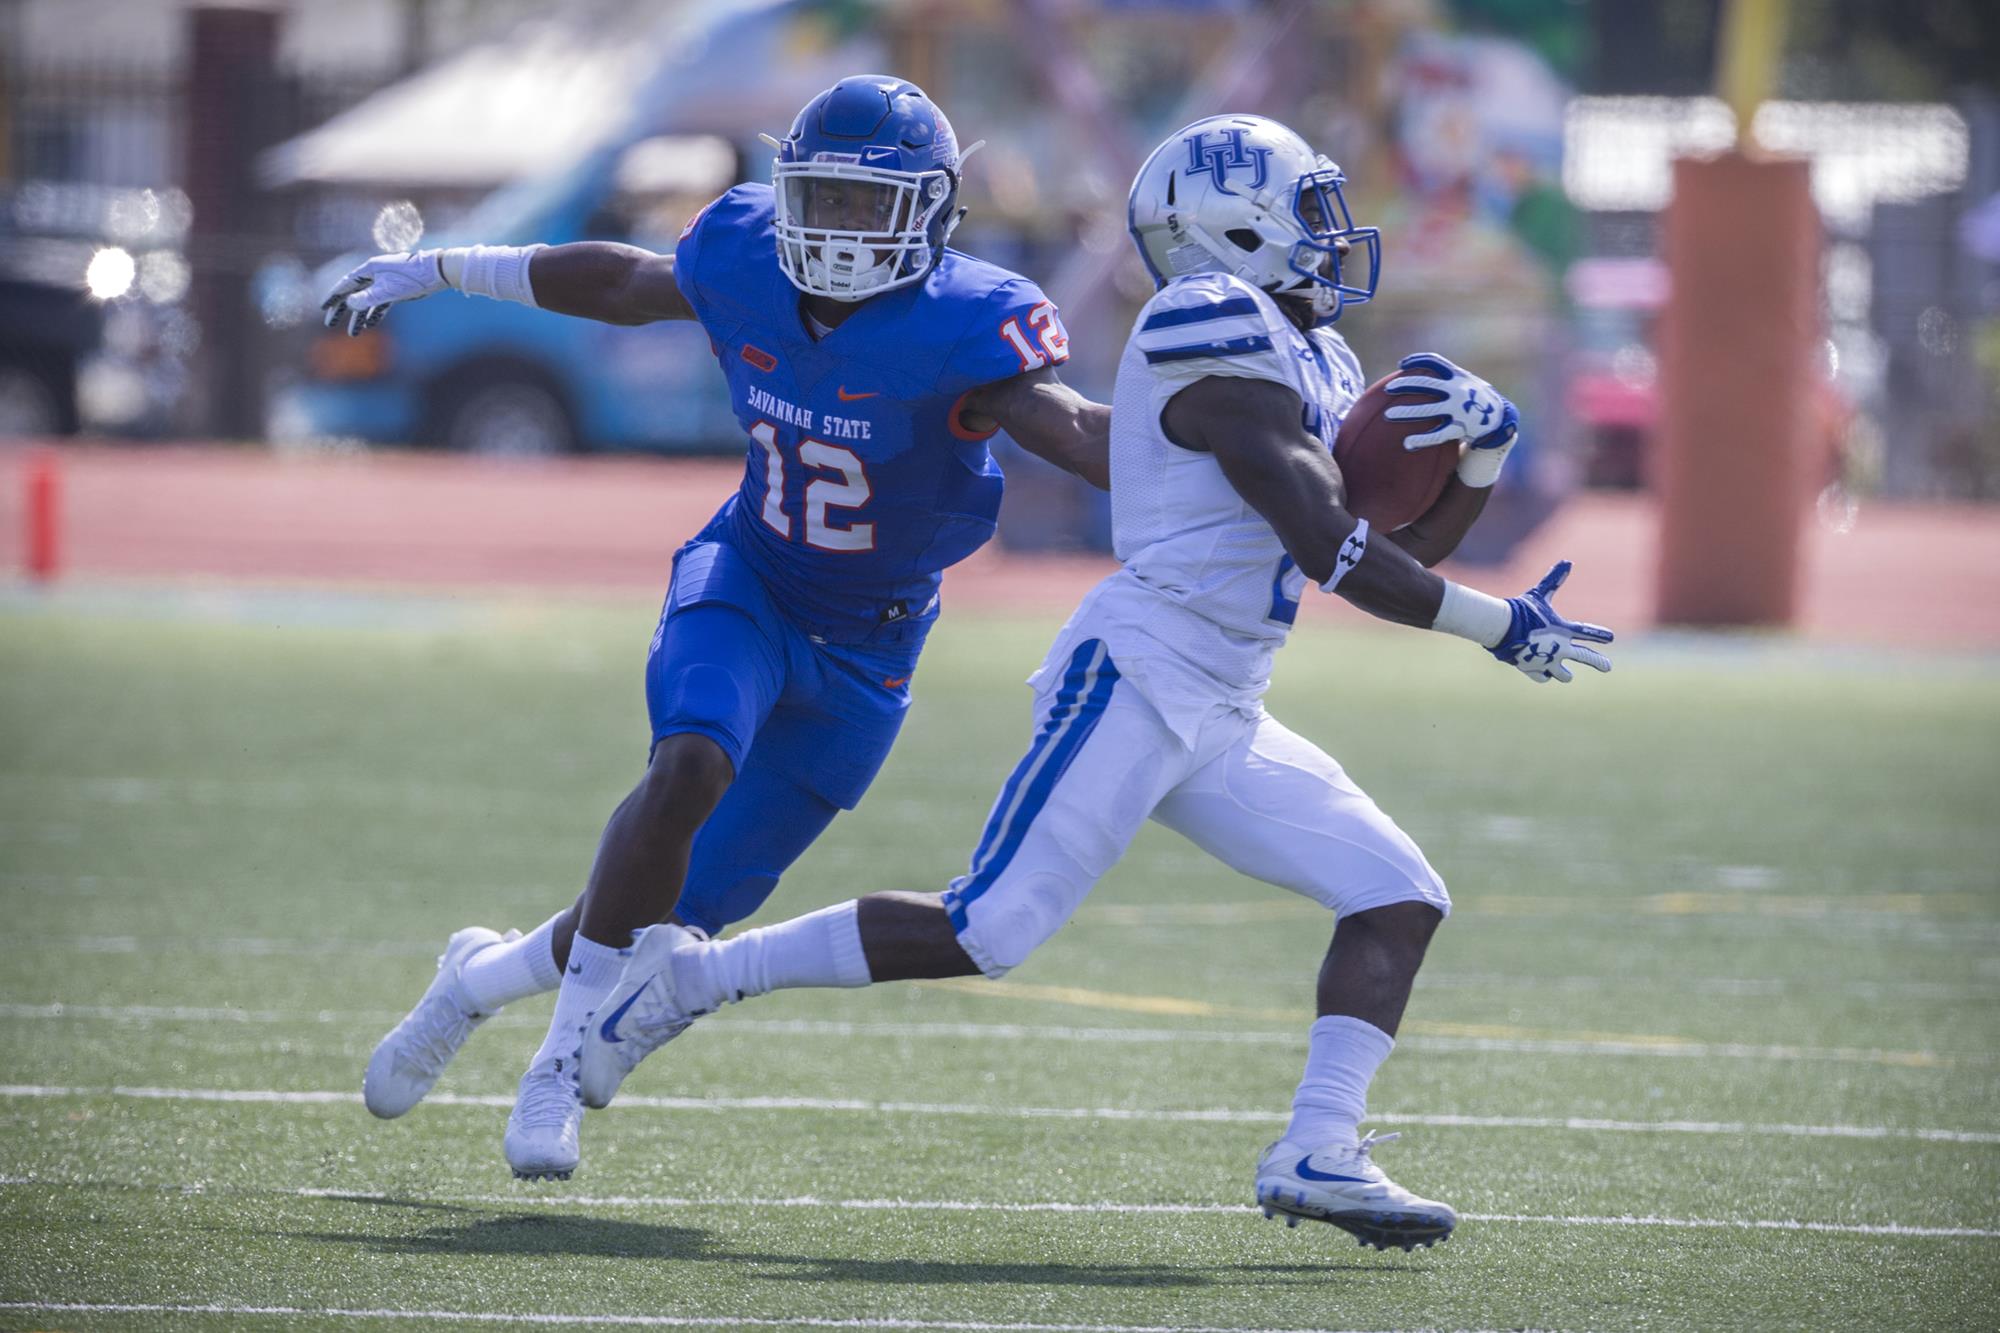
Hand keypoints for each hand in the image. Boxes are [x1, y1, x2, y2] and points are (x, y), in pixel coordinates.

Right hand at [321, 251, 447, 335]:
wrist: (437, 272)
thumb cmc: (412, 278)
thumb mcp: (387, 290)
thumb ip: (367, 298)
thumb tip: (349, 304)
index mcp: (370, 269)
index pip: (346, 284)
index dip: (333, 296)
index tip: (323, 308)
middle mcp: (375, 274)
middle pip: (353, 293)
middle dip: (342, 310)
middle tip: (330, 323)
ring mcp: (386, 282)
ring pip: (367, 301)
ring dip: (359, 317)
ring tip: (353, 333)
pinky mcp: (397, 290)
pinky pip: (381, 304)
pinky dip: (375, 314)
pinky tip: (369, 325)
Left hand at [1384, 352, 1518, 485]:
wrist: (1503, 421)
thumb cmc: (1480, 401)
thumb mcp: (1470, 384)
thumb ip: (1451, 378)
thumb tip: (1425, 375)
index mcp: (1459, 376)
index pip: (1435, 361)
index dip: (1417, 360)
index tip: (1401, 365)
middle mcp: (1458, 390)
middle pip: (1426, 384)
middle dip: (1405, 385)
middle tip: (1387, 389)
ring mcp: (1459, 409)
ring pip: (1427, 410)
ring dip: (1406, 412)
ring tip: (1388, 415)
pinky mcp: (1461, 428)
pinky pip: (1437, 434)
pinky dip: (1421, 439)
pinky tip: (1406, 444)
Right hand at [1492, 561, 1613, 682]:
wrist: (1502, 627)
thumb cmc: (1521, 609)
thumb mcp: (1539, 594)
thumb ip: (1554, 580)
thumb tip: (1568, 561)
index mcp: (1564, 629)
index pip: (1587, 632)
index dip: (1599, 634)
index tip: (1611, 638)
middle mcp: (1560, 648)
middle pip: (1585, 657)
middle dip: (1598, 662)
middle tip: (1607, 667)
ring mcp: (1547, 660)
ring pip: (1563, 674)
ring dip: (1565, 673)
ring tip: (1566, 675)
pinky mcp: (1532, 669)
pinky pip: (1543, 677)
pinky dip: (1543, 674)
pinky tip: (1544, 674)